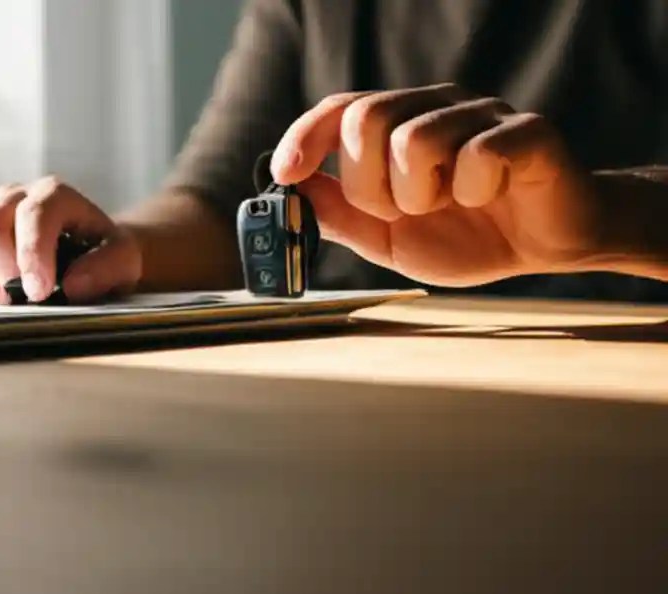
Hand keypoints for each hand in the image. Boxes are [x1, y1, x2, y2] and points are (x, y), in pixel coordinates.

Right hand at [0, 177, 142, 303]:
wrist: (89, 259)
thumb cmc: (103, 258)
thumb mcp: (124, 260)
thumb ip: (108, 267)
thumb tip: (72, 283)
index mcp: (54, 195)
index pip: (34, 213)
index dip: (32, 252)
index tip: (38, 291)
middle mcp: (15, 198)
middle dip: (0, 262)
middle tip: (15, 298)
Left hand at [270, 83, 614, 286]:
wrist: (547, 247)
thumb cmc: (468, 235)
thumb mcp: (387, 238)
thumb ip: (341, 215)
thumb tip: (292, 191)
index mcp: (399, 125)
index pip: (340, 108)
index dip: (305, 136)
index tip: (285, 173)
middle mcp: (436, 107)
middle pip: (367, 118)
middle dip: (369, 183)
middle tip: (402, 210)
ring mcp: (482, 114)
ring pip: (416, 138)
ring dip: (421, 194)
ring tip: (450, 206)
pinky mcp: (528, 132)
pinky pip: (479, 155)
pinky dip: (476, 193)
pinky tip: (492, 198)